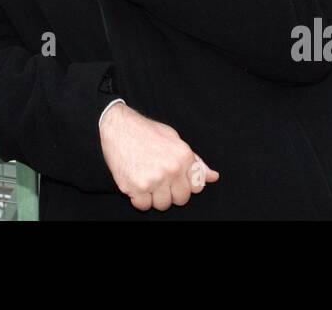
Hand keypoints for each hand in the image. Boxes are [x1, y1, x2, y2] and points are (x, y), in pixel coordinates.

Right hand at [99, 103, 219, 209]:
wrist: (117, 126)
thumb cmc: (146, 132)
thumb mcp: (175, 140)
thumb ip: (195, 161)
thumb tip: (214, 177)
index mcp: (184, 156)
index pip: (196, 187)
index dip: (184, 184)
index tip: (174, 178)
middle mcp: (171, 169)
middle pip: (180, 199)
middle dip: (170, 192)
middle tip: (158, 178)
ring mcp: (153, 179)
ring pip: (162, 205)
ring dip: (154, 196)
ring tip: (146, 179)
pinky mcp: (135, 187)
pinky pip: (143, 205)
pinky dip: (139, 198)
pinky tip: (135, 182)